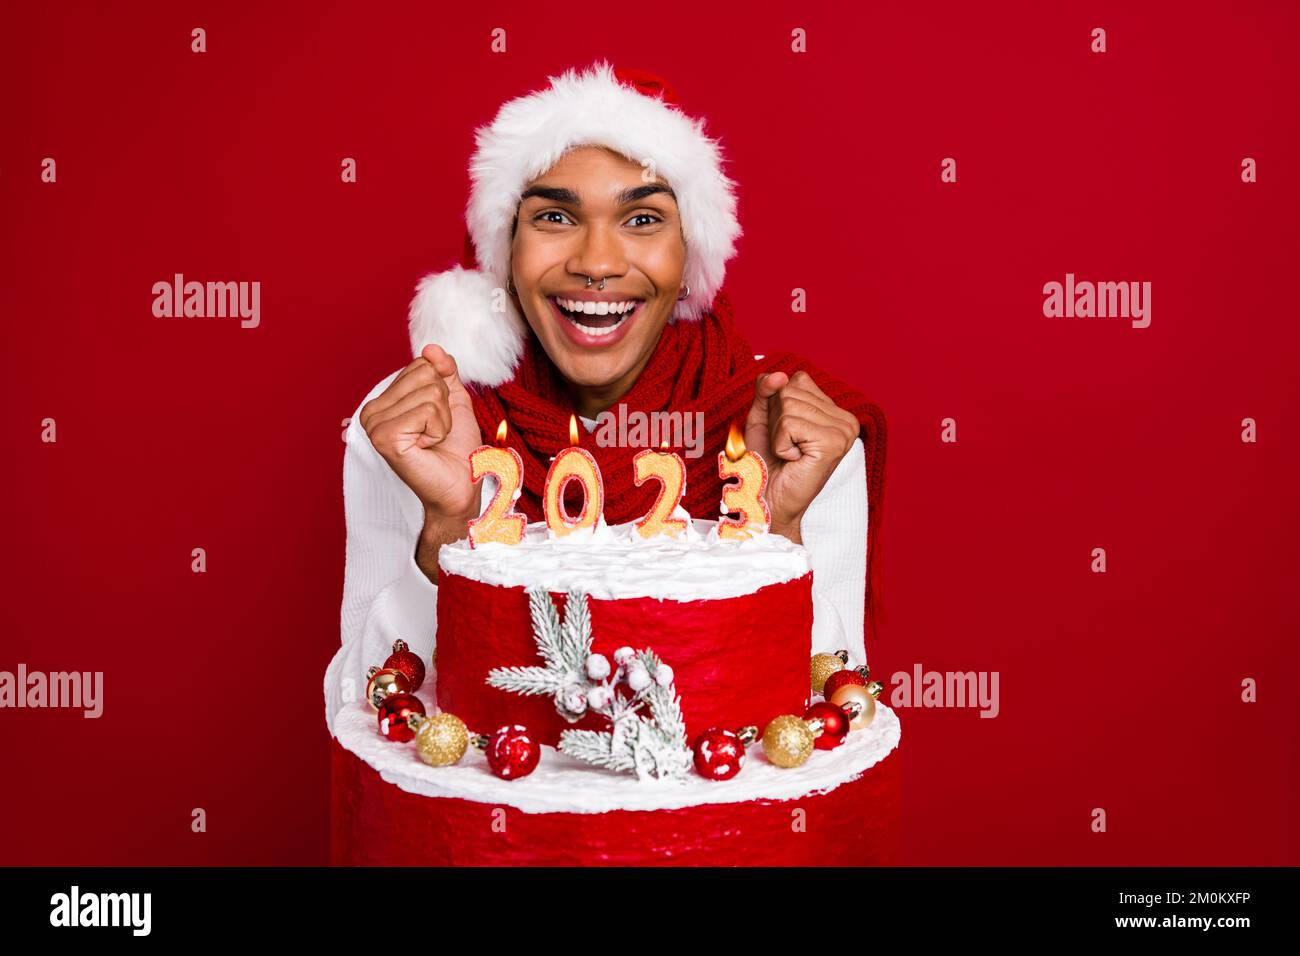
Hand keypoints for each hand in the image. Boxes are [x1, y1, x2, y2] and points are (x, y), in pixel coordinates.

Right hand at [360, 345, 481, 524]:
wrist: (461, 486)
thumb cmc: (456, 448)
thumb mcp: (453, 400)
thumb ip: (444, 371)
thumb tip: (430, 347)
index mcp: (384, 401)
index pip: (420, 365)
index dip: (441, 390)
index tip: (434, 420)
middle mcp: (372, 410)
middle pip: (424, 374)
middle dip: (442, 404)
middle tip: (434, 432)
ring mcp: (374, 425)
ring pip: (429, 391)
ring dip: (442, 419)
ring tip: (431, 440)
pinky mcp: (384, 438)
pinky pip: (426, 410)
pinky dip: (438, 429)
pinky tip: (426, 446)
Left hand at [743, 370, 859, 542]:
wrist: (769, 500)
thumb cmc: (767, 462)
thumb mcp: (763, 417)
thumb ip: (767, 389)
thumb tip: (779, 374)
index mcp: (835, 411)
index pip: (797, 380)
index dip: (777, 405)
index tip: (785, 434)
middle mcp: (846, 419)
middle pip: (791, 390)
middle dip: (776, 420)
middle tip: (785, 447)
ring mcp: (844, 431)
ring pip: (788, 405)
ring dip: (778, 433)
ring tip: (790, 454)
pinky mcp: (834, 443)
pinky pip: (789, 424)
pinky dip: (780, 444)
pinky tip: (793, 460)